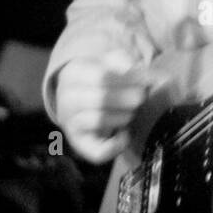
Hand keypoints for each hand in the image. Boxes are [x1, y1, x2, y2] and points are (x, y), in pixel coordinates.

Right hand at [54, 48, 149, 163]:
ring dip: (124, 116)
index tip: (146, 80)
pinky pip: (97, 152)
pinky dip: (116, 146)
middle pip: (101, 98)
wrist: (81, 98)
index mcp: (72, 74)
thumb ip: (123, 60)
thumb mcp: (109, 62)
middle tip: (142, 97)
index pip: (103, 76)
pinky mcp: (80, 144)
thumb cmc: (101, 77)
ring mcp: (70, 123)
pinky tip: (126, 134)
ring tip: (133, 111)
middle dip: (129, 98)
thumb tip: (134, 68)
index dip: (129, 79)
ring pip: (99, 120)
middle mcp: (66, 99)